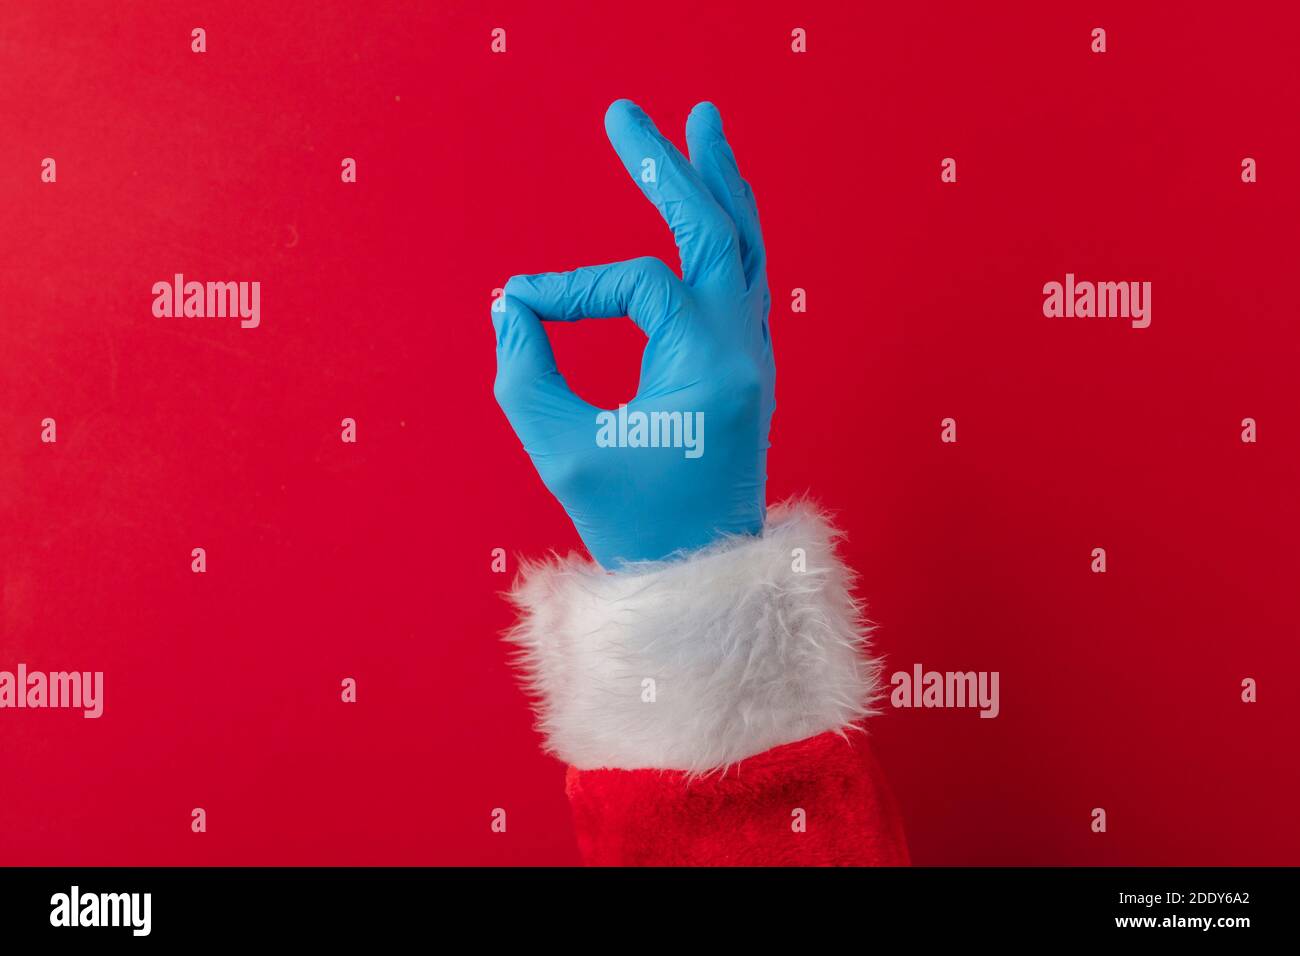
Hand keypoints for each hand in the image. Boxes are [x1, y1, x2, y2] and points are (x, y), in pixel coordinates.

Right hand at [492, 99, 773, 568]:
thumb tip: (512, 305)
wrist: (701, 578)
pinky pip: (743, 279)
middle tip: (629, 113)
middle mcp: (744, 352)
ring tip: (699, 125)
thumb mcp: (562, 451)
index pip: (638, 285)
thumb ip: (525, 372)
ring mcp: (753, 357)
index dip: (572, 287)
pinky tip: (710, 203)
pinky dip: (725, 232)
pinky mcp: (746, 367)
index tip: (519, 308)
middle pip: (715, 231)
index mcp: (709, 368)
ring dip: (717, 184)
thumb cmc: (633, 525)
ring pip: (744, 247)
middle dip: (670, 168)